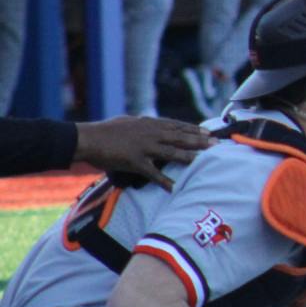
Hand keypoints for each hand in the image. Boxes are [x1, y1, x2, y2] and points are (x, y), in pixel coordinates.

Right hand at [73, 115, 213, 186]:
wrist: (87, 138)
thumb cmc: (105, 130)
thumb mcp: (128, 121)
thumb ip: (142, 122)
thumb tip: (149, 120)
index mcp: (149, 123)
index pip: (177, 126)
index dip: (194, 129)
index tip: (208, 132)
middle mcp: (151, 133)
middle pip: (180, 137)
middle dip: (200, 141)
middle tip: (217, 144)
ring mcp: (144, 147)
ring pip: (172, 152)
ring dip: (189, 157)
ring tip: (203, 161)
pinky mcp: (134, 161)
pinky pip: (152, 173)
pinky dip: (163, 180)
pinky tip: (174, 187)